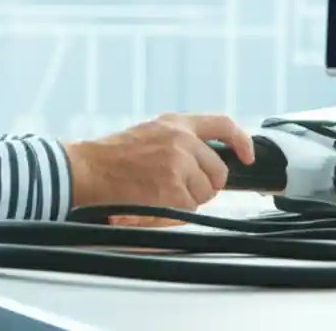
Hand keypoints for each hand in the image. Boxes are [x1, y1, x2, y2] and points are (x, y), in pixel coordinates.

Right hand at [63, 113, 254, 213]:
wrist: (88, 168)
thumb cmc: (113, 156)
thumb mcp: (150, 134)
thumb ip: (179, 142)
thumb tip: (207, 164)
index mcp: (176, 123)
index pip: (222, 125)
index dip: (241, 142)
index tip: (247, 156)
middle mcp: (181, 139)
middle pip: (218, 171)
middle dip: (204, 185)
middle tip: (178, 188)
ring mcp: (178, 163)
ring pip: (204, 193)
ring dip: (186, 200)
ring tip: (158, 192)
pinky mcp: (172, 187)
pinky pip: (188, 208)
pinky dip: (173, 212)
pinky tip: (153, 202)